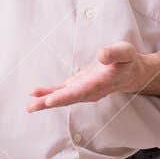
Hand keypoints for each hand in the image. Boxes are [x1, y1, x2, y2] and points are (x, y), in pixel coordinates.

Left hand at [27, 42, 146, 111]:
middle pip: (69, 98)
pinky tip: (34, 95)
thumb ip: (114, 53)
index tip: (51, 100)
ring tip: (29, 106)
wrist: (130, 74)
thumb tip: (101, 55)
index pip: (82, 91)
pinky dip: (48, 94)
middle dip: (50, 102)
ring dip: (45, 102)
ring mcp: (83, 91)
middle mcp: (91, 91)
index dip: (66, 96)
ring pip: (63, 98)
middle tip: (33, 106)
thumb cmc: (127, 61)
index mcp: (101, 82)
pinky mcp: (78, 87)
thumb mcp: (125, 52)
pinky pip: (62, 92)